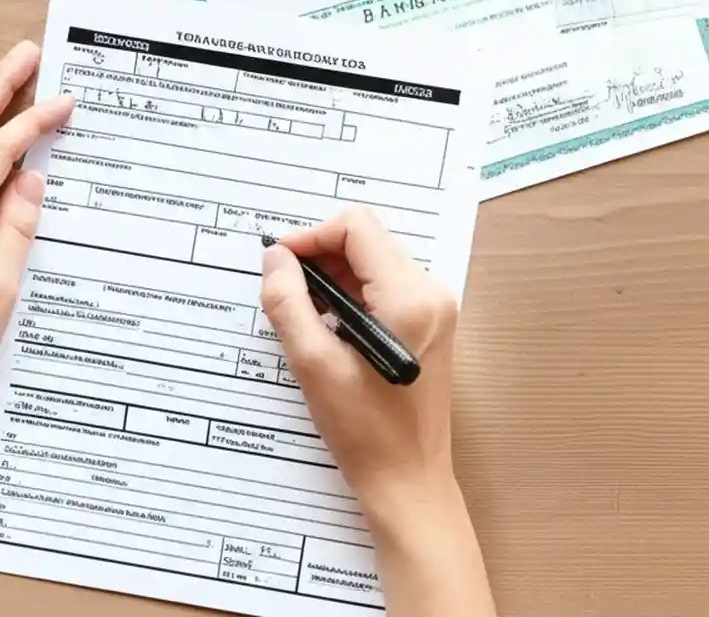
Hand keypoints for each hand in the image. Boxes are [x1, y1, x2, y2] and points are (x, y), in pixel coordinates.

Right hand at [259, 207, 460, 525]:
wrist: (408, 481)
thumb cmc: (365, 431)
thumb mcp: (314, 363)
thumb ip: (288, 302)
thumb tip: (275, 259)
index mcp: (410, 297)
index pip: (357, 227)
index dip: (310, 237)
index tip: (278, 264)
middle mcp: (430, 294)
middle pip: (366, 242)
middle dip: (319, 258)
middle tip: (283, 292)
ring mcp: (433, 311)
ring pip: (372, 265)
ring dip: (332, 279)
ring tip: (301, 315)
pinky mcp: (427, 328)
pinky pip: (382, 290)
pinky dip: (348, 298)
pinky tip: (325, 329)